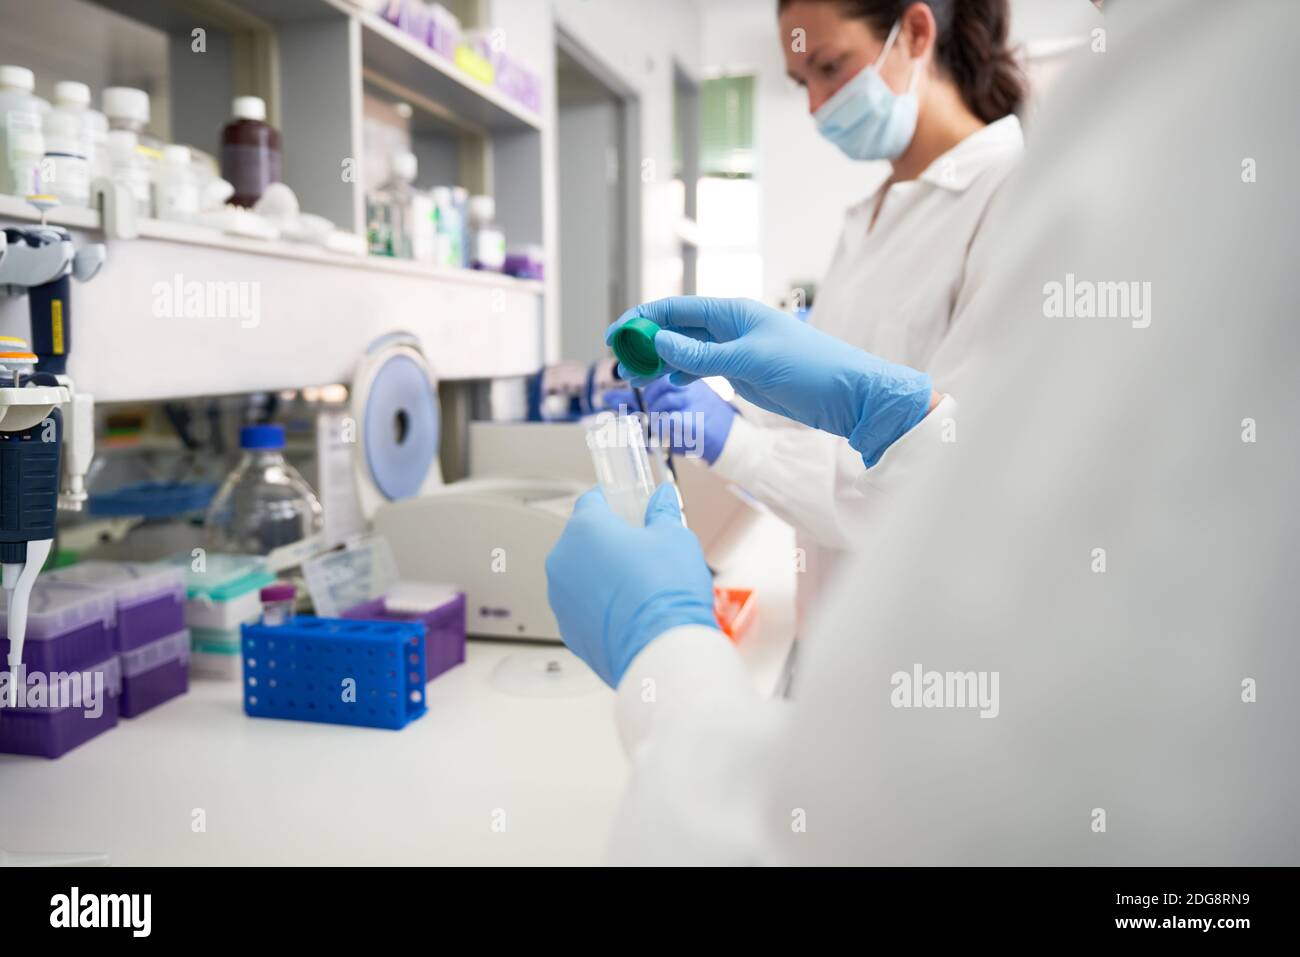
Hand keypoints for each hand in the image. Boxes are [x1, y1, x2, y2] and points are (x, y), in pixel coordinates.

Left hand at [545, 484, 716, 686]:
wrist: (661, 652)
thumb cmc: (666, 593)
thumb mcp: (675, 538)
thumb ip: (663, 513)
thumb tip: (663, 499)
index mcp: (584, 529)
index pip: (592, 501)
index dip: (613, 501)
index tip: (628, 505)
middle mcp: (562, 561)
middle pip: (584, 540)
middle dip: (609, 541)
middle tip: (642, 549)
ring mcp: (561, 599)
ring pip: (580, 575)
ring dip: (602, 575)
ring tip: (639, 586)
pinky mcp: (568, 630)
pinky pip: (582, 607)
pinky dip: (600, 606)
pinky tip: (630, 612)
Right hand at [606, 297, 933, 466]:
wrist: (851, 396)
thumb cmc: (809, 370)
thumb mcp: (749, 362)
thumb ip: (701, 354)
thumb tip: (658, 340)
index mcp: (732, 312)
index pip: (675, 308)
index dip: (641, 320)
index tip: (615, 337)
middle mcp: (731, 326)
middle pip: (675, 327)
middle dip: (645, 342)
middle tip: (620, 365)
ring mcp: (737, 349)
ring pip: (686, 348)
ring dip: (660, 360)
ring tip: (637, 379)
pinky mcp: (745, 371)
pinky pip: (703, 366)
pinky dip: (683, 372)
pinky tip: (671, 383)